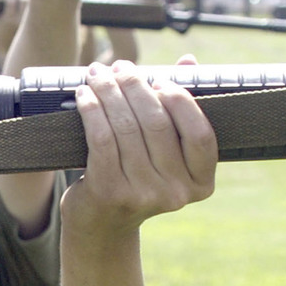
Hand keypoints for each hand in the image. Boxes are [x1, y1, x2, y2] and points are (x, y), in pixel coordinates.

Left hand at [63, 61, 215, 232]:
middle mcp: (176, 193)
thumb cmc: (137, 176)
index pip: (200, 134)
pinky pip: (102, 139)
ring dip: (109, 92)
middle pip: (157, 124)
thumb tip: (188, 62)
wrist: (102, 223)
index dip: (181, 100)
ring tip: (98, 74)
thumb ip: (180, 107)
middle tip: (121, 67)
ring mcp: (143, 195)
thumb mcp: (164, 151)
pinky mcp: (109, 192)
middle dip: (136, 86)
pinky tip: (84, 94)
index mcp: (200, 183)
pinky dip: (92, 110)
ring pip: (126, 127)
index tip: (160, 79)